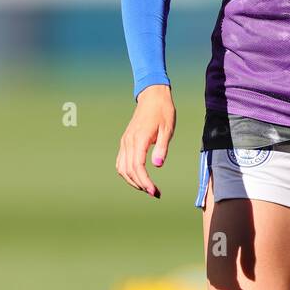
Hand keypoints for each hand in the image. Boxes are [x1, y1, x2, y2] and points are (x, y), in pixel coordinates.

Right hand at [115, 84, 175, 198]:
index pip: (137, 166)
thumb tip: (157, 165)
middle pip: (129, 170)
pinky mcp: (125, 141)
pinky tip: (138, 178)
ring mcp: (125, 141)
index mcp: (139, 139)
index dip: (145, 181)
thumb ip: (162, 148)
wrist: (152, 96)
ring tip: (147, 188)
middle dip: (141, 184)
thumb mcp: (167, 129)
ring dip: (133, 181)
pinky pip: (121, 161)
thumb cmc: (163, 111)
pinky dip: (127, 173)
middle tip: (154, 193)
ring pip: (122, 168)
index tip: (154, 191)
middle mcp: (128, 141)